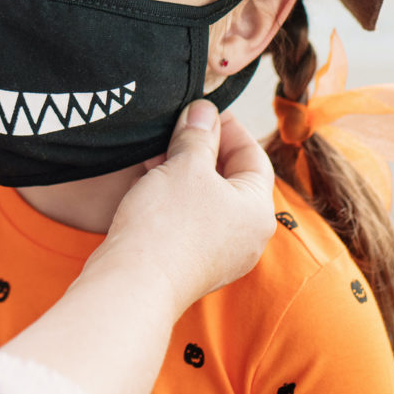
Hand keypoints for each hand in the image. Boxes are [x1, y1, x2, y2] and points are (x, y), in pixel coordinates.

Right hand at [90, 101, 276, 319]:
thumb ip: (198, 135)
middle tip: (176, 128)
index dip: (228, 127)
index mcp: (258, 210)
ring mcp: (222, 254)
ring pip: (209, 200)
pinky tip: (150, 183)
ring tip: (155, 153)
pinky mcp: (194, 264)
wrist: (135, 283)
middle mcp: (248, 236)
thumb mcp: (186, 166)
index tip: (201, 111)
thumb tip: (204, 111)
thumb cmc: (167, 224)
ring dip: (185, 172)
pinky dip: (176, 197)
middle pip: (232, 179)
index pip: (253, 155)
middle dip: (202, 149)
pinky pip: (192, 220)